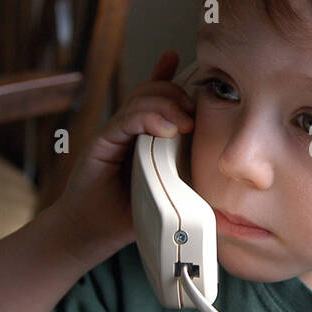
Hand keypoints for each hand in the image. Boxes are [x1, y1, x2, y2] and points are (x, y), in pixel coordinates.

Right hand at [47, 50, 194, 261]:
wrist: (92, 230)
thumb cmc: (131, 214)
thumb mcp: (171, 191)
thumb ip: (187, 173)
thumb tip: (220, 170)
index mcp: (149, 135)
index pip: (163, 97)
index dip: (178, 81)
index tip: (203, 83)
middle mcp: (131, 128)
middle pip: (154, 92)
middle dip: (178, 95)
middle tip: (195, 112)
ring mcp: (116, 133)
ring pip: (141, 100)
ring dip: (167, 105)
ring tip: (185, 123)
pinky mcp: (102, 142)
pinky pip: (125, 120)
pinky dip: (146, 118)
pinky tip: (166, 130)